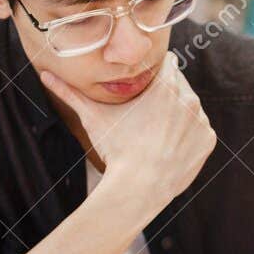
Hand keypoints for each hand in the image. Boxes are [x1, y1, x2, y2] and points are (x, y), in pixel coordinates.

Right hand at [40, 54, 215, 222]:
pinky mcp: (208, 141)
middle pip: (179, 86)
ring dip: (177, 114)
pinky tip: (168, 146)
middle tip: (146, 115)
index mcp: (167, 86)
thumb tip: (44, 74)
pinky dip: (187, 135)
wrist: (139, 189)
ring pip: (190, 108)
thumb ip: (70, 93)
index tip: (145, 85)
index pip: (168, 64)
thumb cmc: (116, 150)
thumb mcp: (94, 118)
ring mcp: (202, 121)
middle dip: (165, 95)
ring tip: (155, 133)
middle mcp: (190, 99)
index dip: (154, 74)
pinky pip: (199, 131)